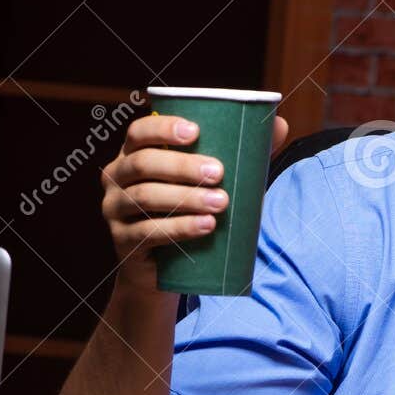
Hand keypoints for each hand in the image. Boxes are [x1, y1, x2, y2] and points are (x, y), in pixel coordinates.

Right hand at [101, 112, 290, 290]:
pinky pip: (148, 233)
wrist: (163, 269)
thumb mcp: (208, 182)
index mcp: (133, 154)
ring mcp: (114, 211)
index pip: (138, 132)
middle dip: (182, 167)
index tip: (196, 131)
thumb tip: (280, 125)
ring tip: (221, 203)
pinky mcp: (123, 242)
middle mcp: (115, 178)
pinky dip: (180, 228)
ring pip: (146, 198)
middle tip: (219, 173)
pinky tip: (206, 227)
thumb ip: (239, 154)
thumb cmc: (188, 212)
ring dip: (186, 198)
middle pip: (143, 164)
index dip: (162, 128)